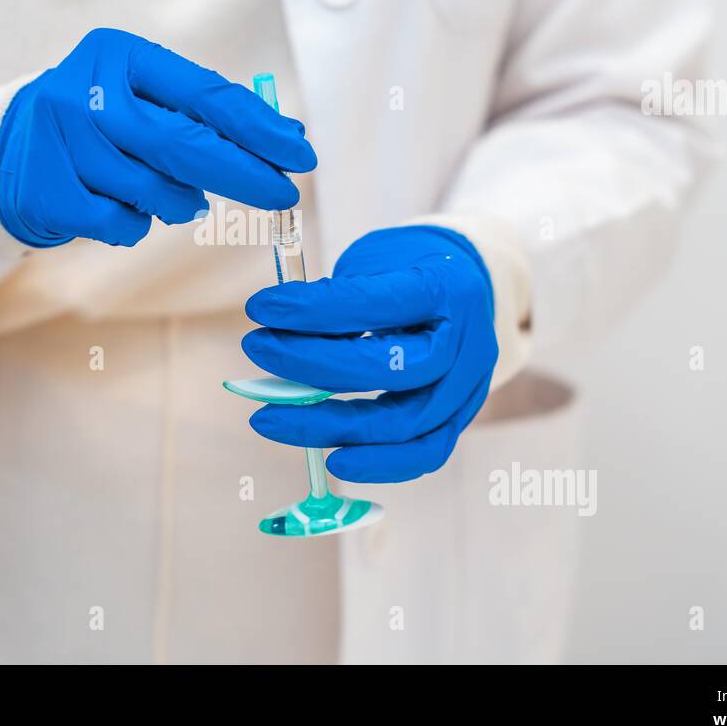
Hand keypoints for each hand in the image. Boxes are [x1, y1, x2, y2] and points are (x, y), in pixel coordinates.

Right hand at [0, 28, 316, 246]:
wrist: (7, 151)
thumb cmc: (98, 121)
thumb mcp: (144, 96)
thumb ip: (206, 112)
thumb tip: (287, 135)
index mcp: (118, 55)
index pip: (205, 94)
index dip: (259, 129)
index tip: (299, 153)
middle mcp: (85, 92)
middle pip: (185, 145)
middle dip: (243, 174)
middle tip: (282, 195)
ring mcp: (61, 144)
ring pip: (157, 192)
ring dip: (180, 202)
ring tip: (169, 192)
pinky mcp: (49, 194)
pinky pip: (124, 224)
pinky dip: (138, 223)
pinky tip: (121, 203)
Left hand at [241, 226, 497, 482]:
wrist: (467, 287)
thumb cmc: (410, 270)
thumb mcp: (375, 262)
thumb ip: (338, 297)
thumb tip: (278, 334)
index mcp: (445, 287)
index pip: (374, 304)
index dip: (312, 310)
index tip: (260, 308)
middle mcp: (466, 341)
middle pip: (389, 368)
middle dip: (313, 365)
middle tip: (258, 349)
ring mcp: (468, 386)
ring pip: (404, 423)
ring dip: (330, 425)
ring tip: (270, 417)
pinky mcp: (460, 419)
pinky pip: (424, 454)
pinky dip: (377, 464)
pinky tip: (331, 459)